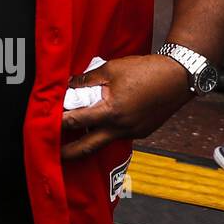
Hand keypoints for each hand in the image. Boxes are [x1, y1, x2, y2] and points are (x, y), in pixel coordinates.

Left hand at [59, 54, 191, 159]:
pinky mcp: (141, 132)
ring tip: (72, 135)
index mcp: (111, 112)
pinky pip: (117, 134)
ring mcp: (133, 132)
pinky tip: (99, 121)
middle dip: (69, 153)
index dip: (58, 121)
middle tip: (53, 153)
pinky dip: (105, 130)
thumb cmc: (146, 70)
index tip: (44, 122)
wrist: (180, 77)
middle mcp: (121, 128)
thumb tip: (67, 85)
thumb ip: (86, 79)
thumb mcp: (110, 69)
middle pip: (88, 147)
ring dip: (88, 139)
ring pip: (103, 141)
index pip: (76, 121)